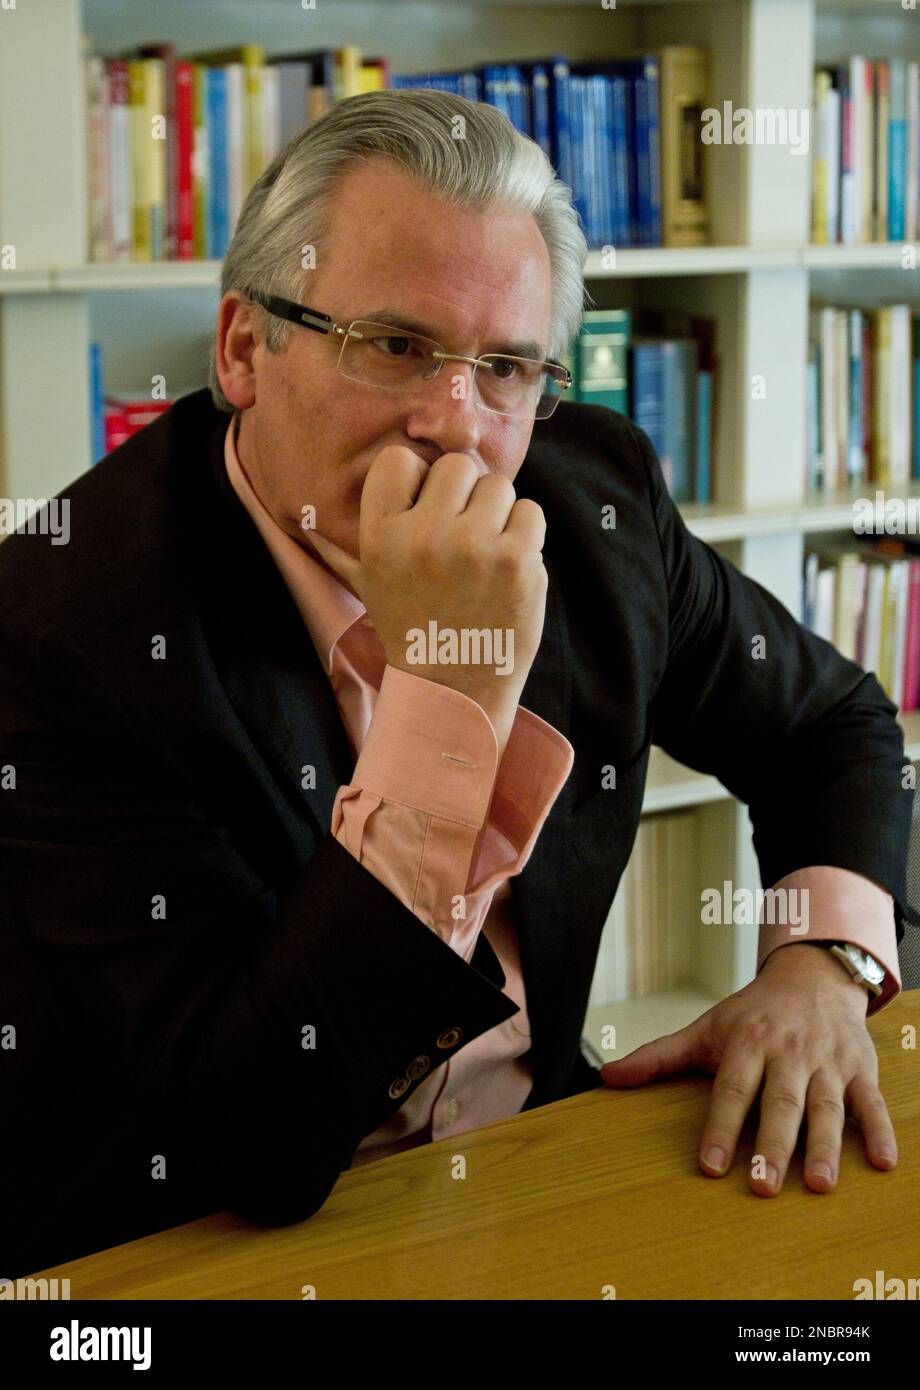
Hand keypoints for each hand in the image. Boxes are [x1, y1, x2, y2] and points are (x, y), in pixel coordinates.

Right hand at [310, 446, 547, 729]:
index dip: (418, 480)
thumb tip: (304, 520)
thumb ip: (339, 550)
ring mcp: (474, 547)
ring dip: (498, 515)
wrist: (456, 687)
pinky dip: (525, 535)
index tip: (426, 512)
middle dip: (464, 497)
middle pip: (456, 467)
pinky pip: (530, 512)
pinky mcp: (517, 561)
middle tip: (462, 539)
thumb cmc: (412, 629)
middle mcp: (423, 536)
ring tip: (485, 557)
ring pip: (498, 486)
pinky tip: (508, 568)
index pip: (400, 459)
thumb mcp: (367, 588)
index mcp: (381, 536)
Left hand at [599, 943, 896, 1194]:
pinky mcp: (861, 1069)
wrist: (813, 975)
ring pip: (827, 1106)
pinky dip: (880, 1131)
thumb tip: (607, 1077)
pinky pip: (872, 1102)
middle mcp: (789, 1052)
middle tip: (762, 1186)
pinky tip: (883, 1162)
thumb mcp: (705, 1028)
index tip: (708, 1164)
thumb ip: (659, 1057)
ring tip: (818, 1184)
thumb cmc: (754, 1012)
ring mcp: (828, 1062)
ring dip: (825, 1146)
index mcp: (748, 1042)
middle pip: (781, 1102)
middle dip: (772, 1144)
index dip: (719, 1126)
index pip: (732, 1089)